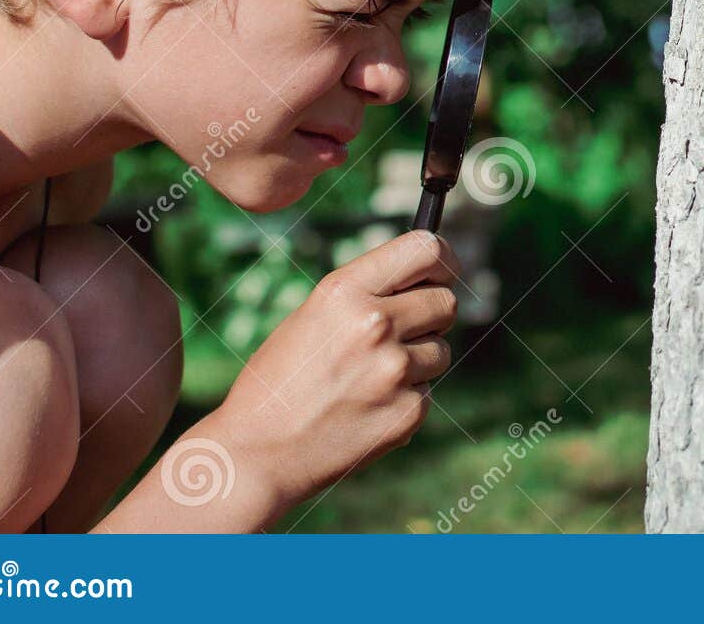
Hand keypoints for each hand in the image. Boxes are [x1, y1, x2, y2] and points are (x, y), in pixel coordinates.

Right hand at [210, 229, 460, 505]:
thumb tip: (431, 278)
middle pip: (446, 302)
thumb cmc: (280, 379)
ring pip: (441, 350)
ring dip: (418, 359)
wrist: (258, 452)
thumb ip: (369, 293)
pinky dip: (406, 397)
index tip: (444, 269)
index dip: (443, 259)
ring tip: (370, 377)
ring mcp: (395, 371)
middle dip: (431, 313)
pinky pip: (427, 391)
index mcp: (345, 291)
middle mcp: (376, 324)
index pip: (426, 250)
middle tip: (406, 329)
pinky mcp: (409, 412)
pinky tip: (367, 407)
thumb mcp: (314, 315)